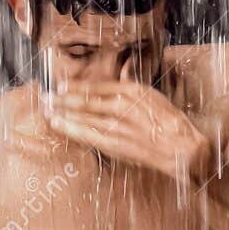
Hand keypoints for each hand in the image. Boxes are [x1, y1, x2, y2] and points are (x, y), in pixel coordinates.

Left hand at [45, 81, 213, 183]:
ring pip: (83, 116)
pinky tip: (58, 124)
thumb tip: (119, 80)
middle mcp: (123, 104)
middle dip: (62, 98)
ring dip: (62, 112)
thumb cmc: (172, 124)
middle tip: (44, 97)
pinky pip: (88, 133)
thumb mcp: (153, 99)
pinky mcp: (117, 143)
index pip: (97, 87)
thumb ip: (132, 90)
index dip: (76, 87)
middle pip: (86, 99)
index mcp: (133, 91)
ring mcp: (118, 125)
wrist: (185, 149)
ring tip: (46, 109)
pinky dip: (71, 128)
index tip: (60, 86)